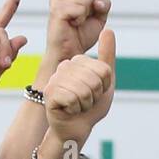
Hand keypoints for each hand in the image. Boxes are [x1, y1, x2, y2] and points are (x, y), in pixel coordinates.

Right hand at [44, 28, 116, 143]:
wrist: (76, 129)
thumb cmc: (91, 107)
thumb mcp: (105, 82)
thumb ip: (107, 57)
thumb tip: (108, 29)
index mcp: (77, 61)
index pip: (102, 70)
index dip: (103, 87)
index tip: (95, 93)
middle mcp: (64, 67)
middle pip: (93, 80)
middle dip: (94, 96)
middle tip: (86, 101)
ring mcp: (55, 79)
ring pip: (83, 90)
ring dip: (85, 104)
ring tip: (78, 106)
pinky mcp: (50, 94)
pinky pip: (72, 98)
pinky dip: (76, 109)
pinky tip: (69, 110)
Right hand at [46, 0, 111, 64]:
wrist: (70, 54)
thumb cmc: (81, 37)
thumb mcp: (98, 18)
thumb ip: (103, 5)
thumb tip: (97, 2)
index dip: (97, 4)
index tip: (86, 16)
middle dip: (91, 9)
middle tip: (79, 21)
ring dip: (85, 15)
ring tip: (74, 23)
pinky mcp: (56, 8)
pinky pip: (80, 8)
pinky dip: (80, 19)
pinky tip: (71, 24)